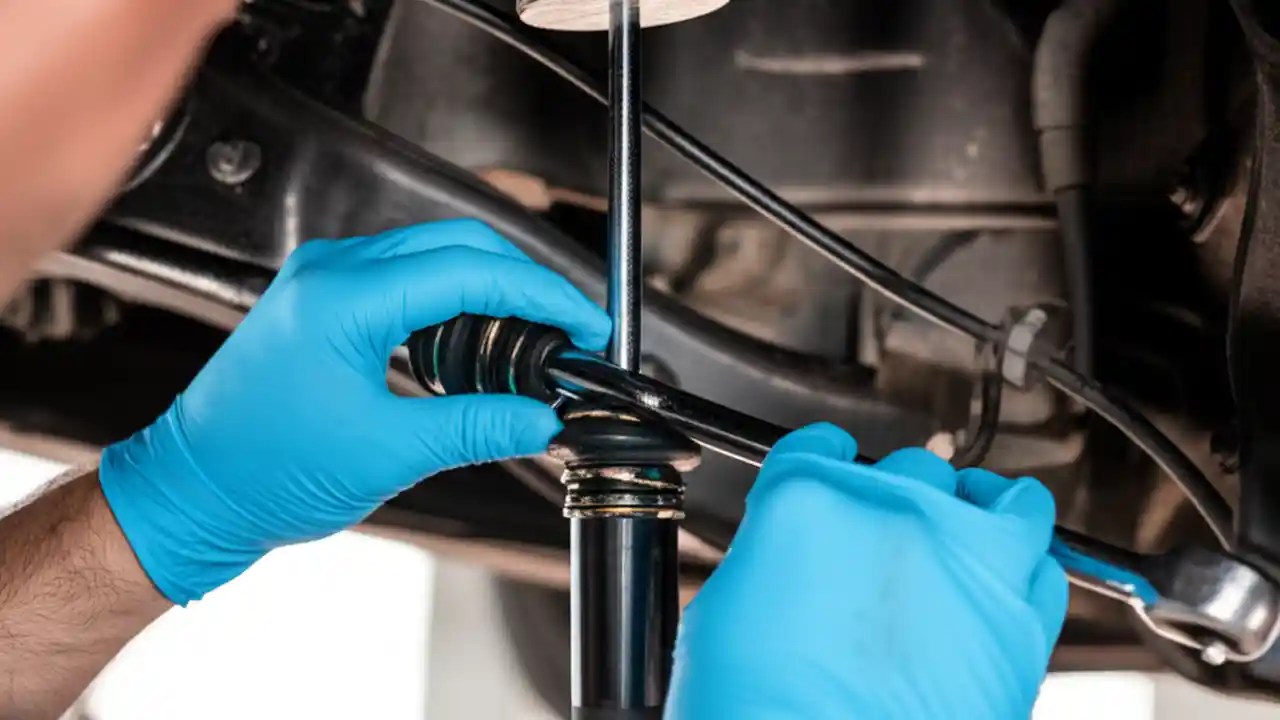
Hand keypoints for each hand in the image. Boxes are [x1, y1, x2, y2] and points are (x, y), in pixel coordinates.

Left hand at [100, 220, 609, 605]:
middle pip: (459, 244)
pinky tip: (475, 343)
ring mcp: (325, 278)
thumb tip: (541, 418)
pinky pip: (407, 275)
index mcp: (344, 299)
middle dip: (526, 281)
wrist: (195, 490)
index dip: (542, 294)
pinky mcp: (325, 297)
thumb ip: (476, 427)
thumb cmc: (263, 471)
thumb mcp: (387, 454)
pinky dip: (455, 299)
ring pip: (435, 253)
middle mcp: (332, 271)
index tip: (585, 324)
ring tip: (531, 341)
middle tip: (571, 329)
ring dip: (492, 288)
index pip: (470, 271)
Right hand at [666, 424, 1067, 719]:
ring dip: (978, 509)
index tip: (831, 471)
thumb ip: (773, 554)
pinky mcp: (1019, 621)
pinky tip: (1000, 578)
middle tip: (879, 544)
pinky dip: (1025, 562)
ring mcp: (965, 561)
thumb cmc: (760, 716)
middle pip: (907, 470)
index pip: (821, 446)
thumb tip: (797, 553)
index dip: (823, 460)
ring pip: (998, 498)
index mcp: (809, 500)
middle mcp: (893, 515)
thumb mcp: (721, 615)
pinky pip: (1042, 561)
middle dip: (893, 501)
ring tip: (966, 530)